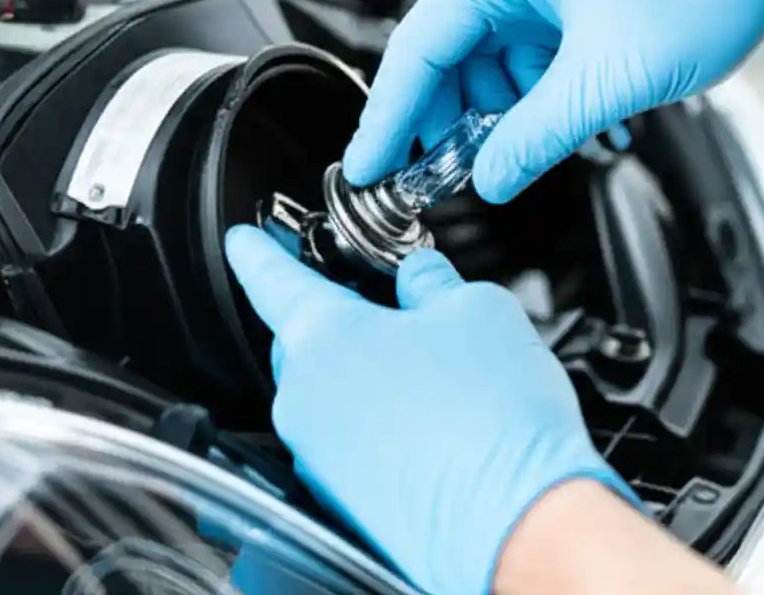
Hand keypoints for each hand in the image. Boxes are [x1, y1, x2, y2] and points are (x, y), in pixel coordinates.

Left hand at [224, 226, 637, 594]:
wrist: (517, 523)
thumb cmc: (497, 421)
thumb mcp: (477, 310)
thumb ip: (432, 282)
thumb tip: (419, 280)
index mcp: (323, 336)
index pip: (269, 277)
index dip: (257, 250)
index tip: (245, 241)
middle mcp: (304, 399)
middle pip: (305, 340)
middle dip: (344, 321)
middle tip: (397, 314)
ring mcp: (317, 456)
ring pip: (328, 395)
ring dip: (366, 379)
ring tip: (435, 381)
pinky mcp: (340, 501)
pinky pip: (346, 444)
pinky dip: (376, 428)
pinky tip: (431, 426)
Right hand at [343, 0, 763, 202]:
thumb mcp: (608, 76)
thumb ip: (537, 136)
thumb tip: (490, 179)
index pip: (417, 50)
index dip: (388, 118)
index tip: (367, 168)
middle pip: (451, 61)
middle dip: (455, 125)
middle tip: (452, 179)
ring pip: (496, 67)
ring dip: (509, 118)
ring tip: (536, 153)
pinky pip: (537, 62)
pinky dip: (546, 102)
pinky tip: (580, 130)